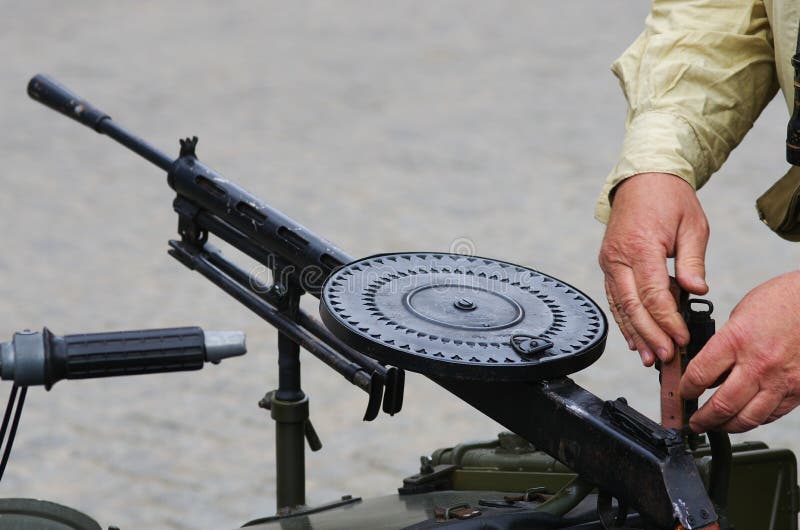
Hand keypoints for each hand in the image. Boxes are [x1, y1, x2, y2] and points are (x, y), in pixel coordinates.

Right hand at [599, 173, 708, 365]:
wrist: (641, 178)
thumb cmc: (669, 198)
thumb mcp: (693, 225)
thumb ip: (692, 261)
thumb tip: (697, 290)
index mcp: (640, 246)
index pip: (652, 294)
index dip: (667, 320)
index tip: (682, 338)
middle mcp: (618, 257)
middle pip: (631, 306)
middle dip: (649, 335)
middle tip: (665, 357)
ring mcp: (609, 262)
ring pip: (619, 306)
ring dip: (634, 333)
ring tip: (648, 357)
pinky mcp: (608, 264)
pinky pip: (615, 298)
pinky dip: (624, 320)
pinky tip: (633, 337)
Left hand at [681, 271, 799, 432]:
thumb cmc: (780, 302)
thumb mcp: (739, 316)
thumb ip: (723, 346)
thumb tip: (706, 372)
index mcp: (737, 341)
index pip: (700, 376)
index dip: (686, 390)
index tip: (683, 394)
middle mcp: (759, 364)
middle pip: (722, 405)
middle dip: (702, 419)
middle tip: (694, 422)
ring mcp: (781, 381)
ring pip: (747, 418)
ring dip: (726, 426)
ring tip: (715, 426)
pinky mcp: (798, 391)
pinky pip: (771, 414)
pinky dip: (754, 420)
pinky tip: (743, 417)